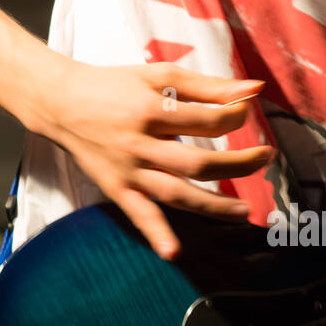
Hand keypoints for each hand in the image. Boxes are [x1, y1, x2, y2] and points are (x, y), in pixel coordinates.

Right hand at [41, 58, 274, 258]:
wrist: (60, 102)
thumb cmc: (113, 85)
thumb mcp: (158, 73)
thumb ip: (207, 84)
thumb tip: (254, 89)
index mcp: (152, 109)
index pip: (206, 120)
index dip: (235, 117)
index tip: (248, 113)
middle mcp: (141, 143)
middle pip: (198, 162)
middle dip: (238, 164)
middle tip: (266, 158)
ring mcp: (129, 170)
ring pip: (176, 192)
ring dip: (212, 206)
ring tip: (243, 212)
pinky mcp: (118, 188)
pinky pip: (139, 214)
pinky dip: (155, 234)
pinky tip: (173, 252)